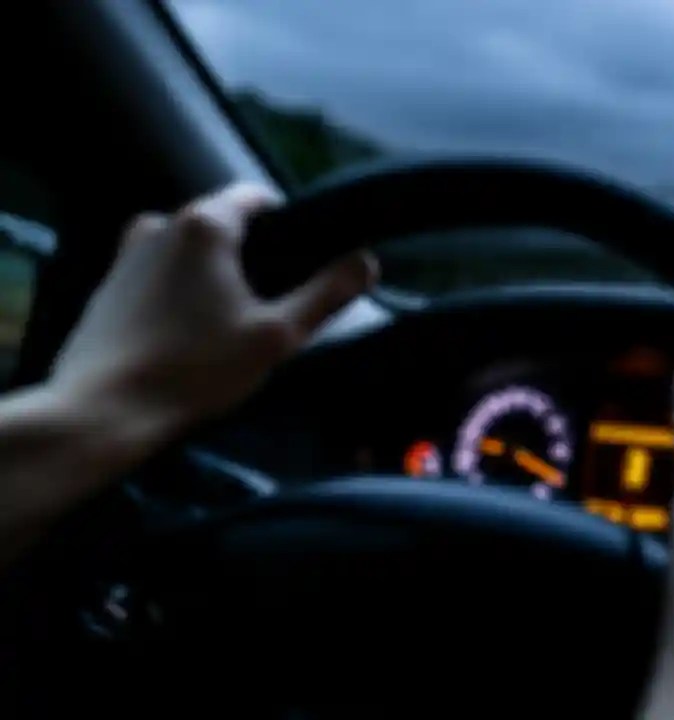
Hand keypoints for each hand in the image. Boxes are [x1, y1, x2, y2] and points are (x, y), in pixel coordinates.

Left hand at [50, 183, 377, 445]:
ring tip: (228, 327)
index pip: (257, 197)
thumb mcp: (277, 336)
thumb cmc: (195, 370)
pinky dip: (180, 294)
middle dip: (250, 257)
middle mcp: (160, 224)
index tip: (302, 264)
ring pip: (190, 252)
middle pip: (223, 225)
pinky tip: (188, 339)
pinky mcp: (108, 286)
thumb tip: (367, 262)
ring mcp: (127, 254)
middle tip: (269, 307)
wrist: (103, 410)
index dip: (288, 224)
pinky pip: (160, 275)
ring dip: (213, 277)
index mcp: (205, 225)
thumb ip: (327, 294)